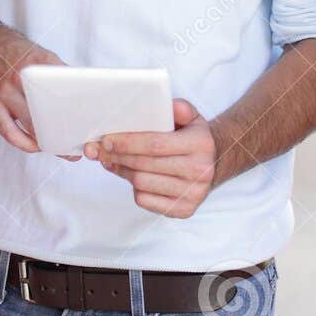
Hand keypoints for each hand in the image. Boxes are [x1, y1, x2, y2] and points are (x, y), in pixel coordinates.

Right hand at [0, 18, 68, 156]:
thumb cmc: (17, 52)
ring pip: (28, 126)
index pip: (60, 91)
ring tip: (59, 149)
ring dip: (45, 142)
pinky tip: (35, 146)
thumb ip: (60, 73)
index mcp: (35, 63)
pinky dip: (24, 143)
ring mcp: (1, 93)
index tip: (83, 126)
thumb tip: (81, 94)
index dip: (73, 112)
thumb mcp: (43, 54)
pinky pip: (9, 133)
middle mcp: (17, 78)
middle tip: (74, 147)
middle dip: (61, 133)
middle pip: (45, 114)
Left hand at [87, 99, 218, 217]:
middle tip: (99, 150)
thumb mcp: (192, 117)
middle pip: (145, 164)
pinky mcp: (184, 210)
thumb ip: (179, 108)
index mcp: (200, 144)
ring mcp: (192, 194)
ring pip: (142, 183)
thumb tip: (163, 105)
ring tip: (111, 160)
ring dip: (122, 171)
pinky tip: (130, 175)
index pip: (155, 144)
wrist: (215, 163)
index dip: (127, 142)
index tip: (106, 140)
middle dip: (117, 156)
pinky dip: (133, 187)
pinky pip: (146, 200)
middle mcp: (200, 171)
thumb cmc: (195, 138)